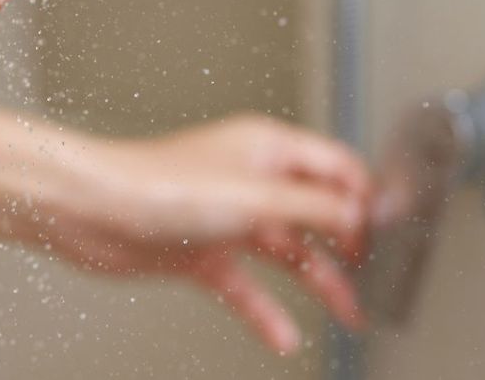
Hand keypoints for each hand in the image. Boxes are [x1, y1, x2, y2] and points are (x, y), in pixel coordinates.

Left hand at [39, 114, 370, 353]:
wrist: (93, 213)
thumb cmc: (159, 185)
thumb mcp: (256, 195)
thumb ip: (317, 207)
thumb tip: (365, 213)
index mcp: (267, 149)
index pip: (336, 168)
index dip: (366, 199)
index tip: (392, 233)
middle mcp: (249, 180)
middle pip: (316, 213)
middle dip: (349, 246)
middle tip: (375, 276)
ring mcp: (226, 218)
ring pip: (287, 253)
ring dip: (319, 283)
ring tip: (349, 314)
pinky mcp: (201, 252)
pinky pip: (247, 286)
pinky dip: (267, 310)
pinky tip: (283, 335)